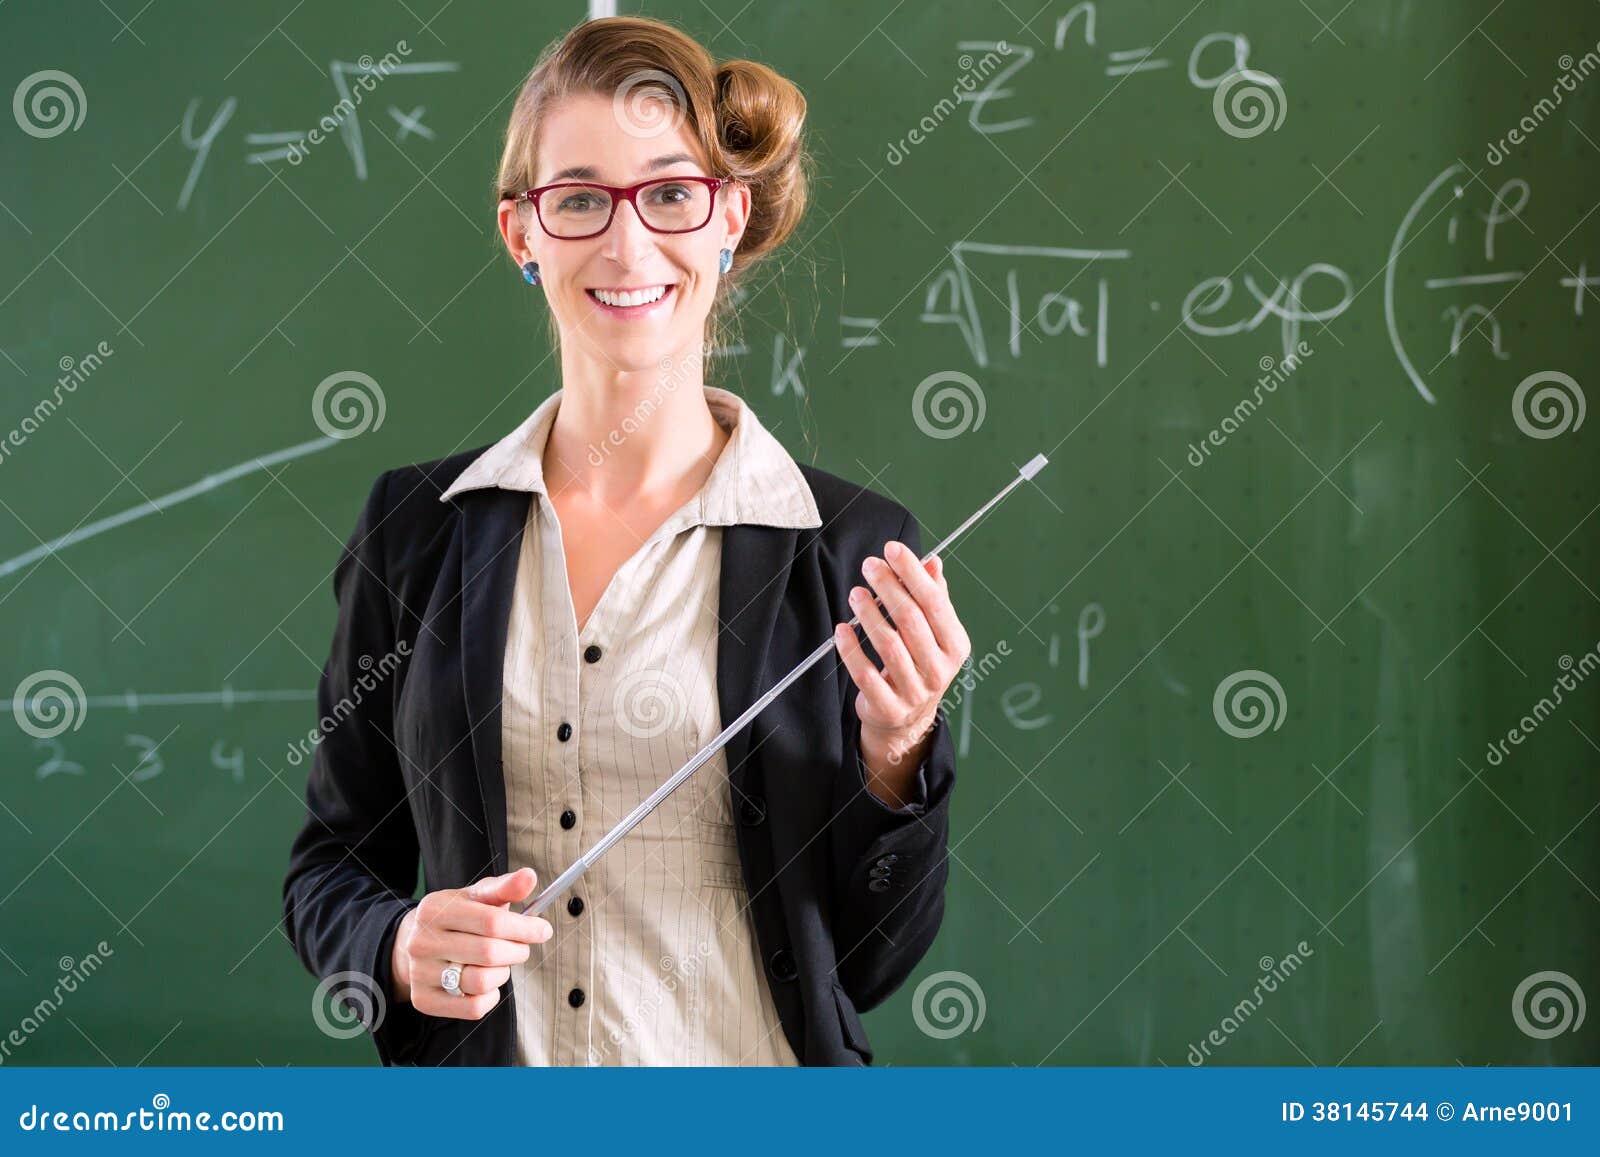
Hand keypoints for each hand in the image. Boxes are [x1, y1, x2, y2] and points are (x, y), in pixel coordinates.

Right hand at [389, 867, 551, 1019]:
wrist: (412, 944)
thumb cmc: (455, 917)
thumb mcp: (476, 897)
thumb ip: (505, 887)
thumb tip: (530, 876)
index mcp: (436, 909)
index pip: (492, 922)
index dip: (525, 928)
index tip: (543, 930)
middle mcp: (423, 941)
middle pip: (489, 953)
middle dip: (517, 951)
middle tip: (522, 948)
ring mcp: (420, 972)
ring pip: (481, 982)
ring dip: (503, 974)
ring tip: (501, 964)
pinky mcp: (423, 1000)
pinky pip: (472, 1008)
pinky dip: (490, 997)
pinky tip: (487, 983)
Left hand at [833, 540, 971, 791]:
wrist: (907, 720)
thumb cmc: (919, 664)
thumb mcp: (934, 634)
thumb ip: (934, 598)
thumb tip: (933, 562)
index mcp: (955, 645)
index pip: (934, 602)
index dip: (913, 573)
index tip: (893, 549)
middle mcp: (939, 669)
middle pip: (911, 620)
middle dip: (888, 587)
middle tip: (869, 565)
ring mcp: (914, 691)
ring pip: (889, 645)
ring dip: (869, 614)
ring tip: (855, 593)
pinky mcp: (888, 707)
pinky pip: (866, 674)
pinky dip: (851, 650)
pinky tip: (842, 629)